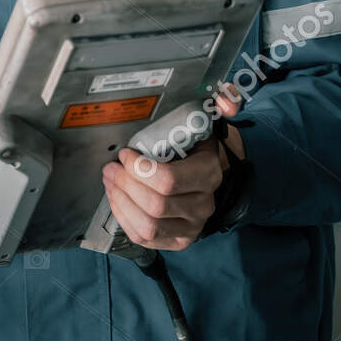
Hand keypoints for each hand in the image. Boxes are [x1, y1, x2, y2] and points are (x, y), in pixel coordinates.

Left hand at [101, 89, 246, 250]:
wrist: (207, 173)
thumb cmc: (196, 146)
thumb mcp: (207, 121)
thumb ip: (220, 102)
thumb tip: (228, 99)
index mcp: (209, 173)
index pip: (169, 181)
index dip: (139, 169)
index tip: (125, 154)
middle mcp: (203, 204)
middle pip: (155, 205)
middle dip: (125, 184)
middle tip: (111, 168)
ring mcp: (192, 225)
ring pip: (148, 225)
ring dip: (121, 202)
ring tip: (111, 182)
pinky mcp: (178, 240)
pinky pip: (145, 238)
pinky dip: (124, 218)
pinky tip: (118, 200)